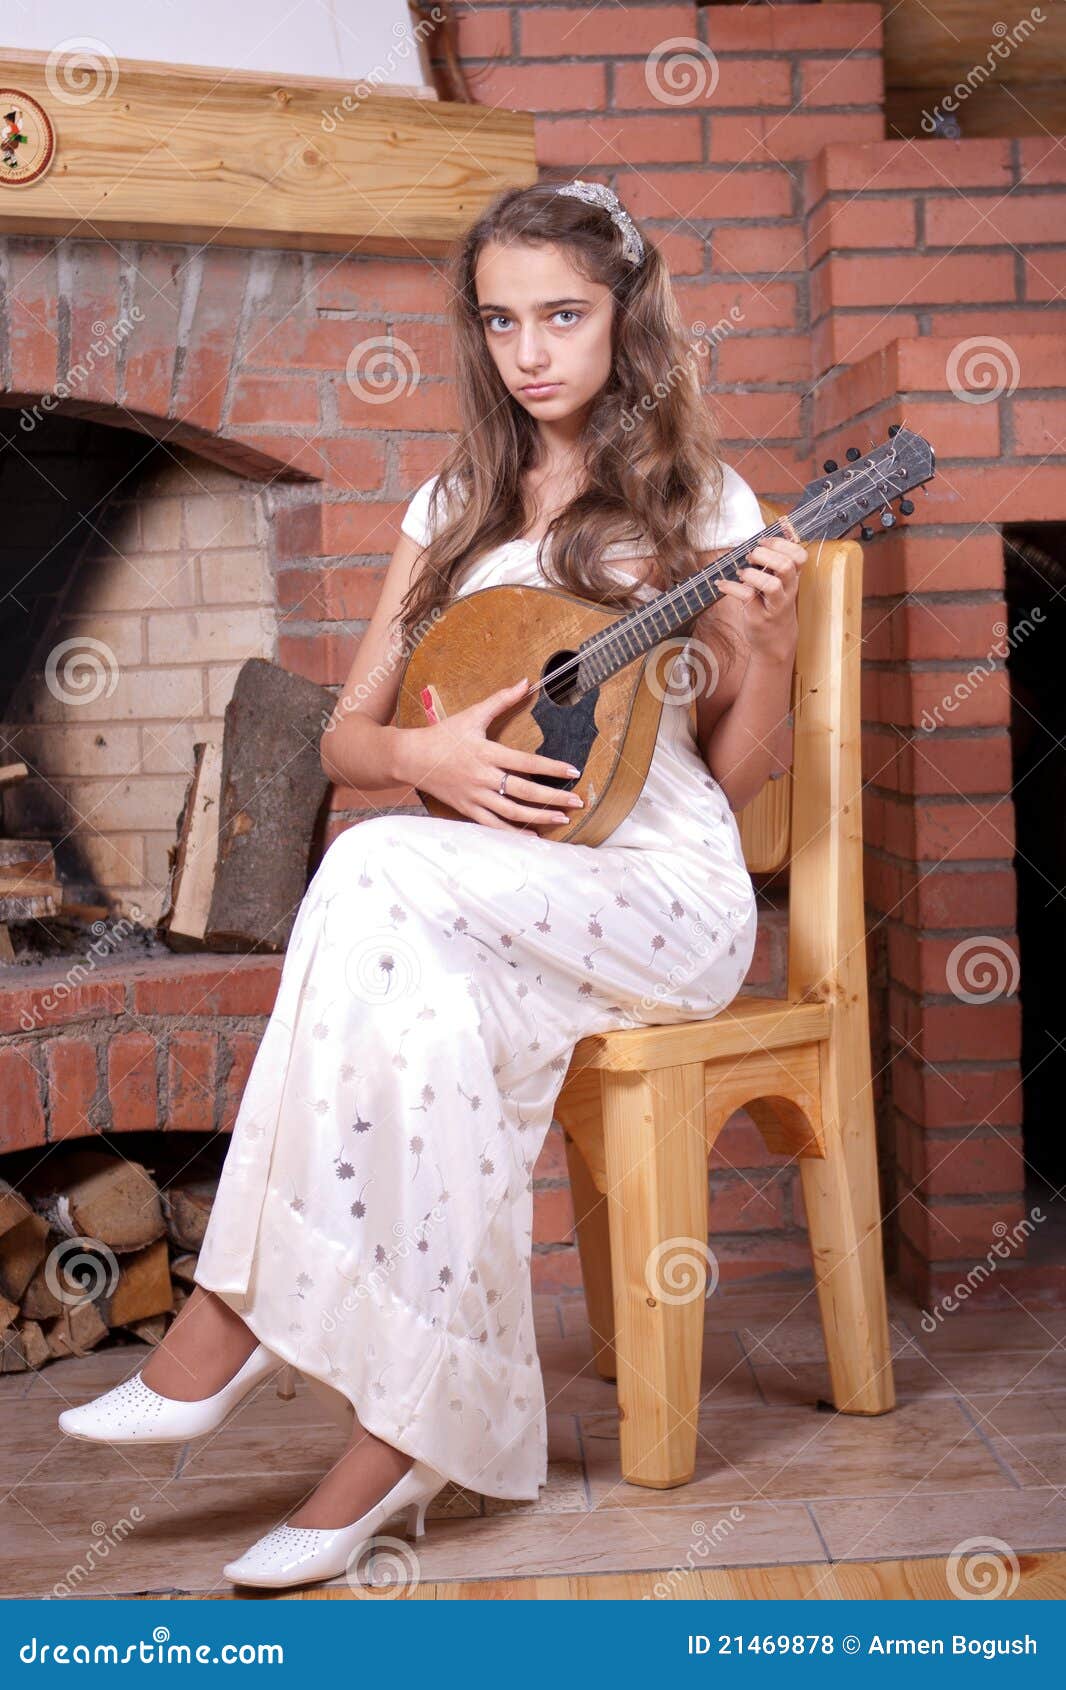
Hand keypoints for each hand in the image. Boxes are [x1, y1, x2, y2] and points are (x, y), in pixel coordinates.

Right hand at [407, 676, 585, 831]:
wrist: (410, 758)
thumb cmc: (443, 735)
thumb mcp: (472, 715)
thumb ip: (501, 700)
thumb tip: (526, 682)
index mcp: (487, 753)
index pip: (526, 762)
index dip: (551, 768)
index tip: (573, 771)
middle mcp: (483, 777)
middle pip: (525, 791)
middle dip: (554, 796)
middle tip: (578, 800)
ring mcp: (475, 796)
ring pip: (512, 812)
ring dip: (539, 817)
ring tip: (562, 817)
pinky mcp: (467, 809)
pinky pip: (494, 826)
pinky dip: (514, 833)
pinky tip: (534, 836)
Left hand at [715, 523, 805, 662]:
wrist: (775, 642)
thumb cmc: (773, 606)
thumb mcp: (780, 583)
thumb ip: (774, 562)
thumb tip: (765, 536)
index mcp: (793, 578)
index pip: (800, 555)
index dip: (781, 543)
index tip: (763, 542)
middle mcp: (788, 590)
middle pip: (786, 565)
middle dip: (764, 555)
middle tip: (750, 557)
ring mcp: (775, 605)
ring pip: (771, 584)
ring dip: (751, 574)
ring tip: (742, 573)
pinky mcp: (760, 617)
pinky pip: (747, 598)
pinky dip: (731, 588)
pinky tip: (722, 584)